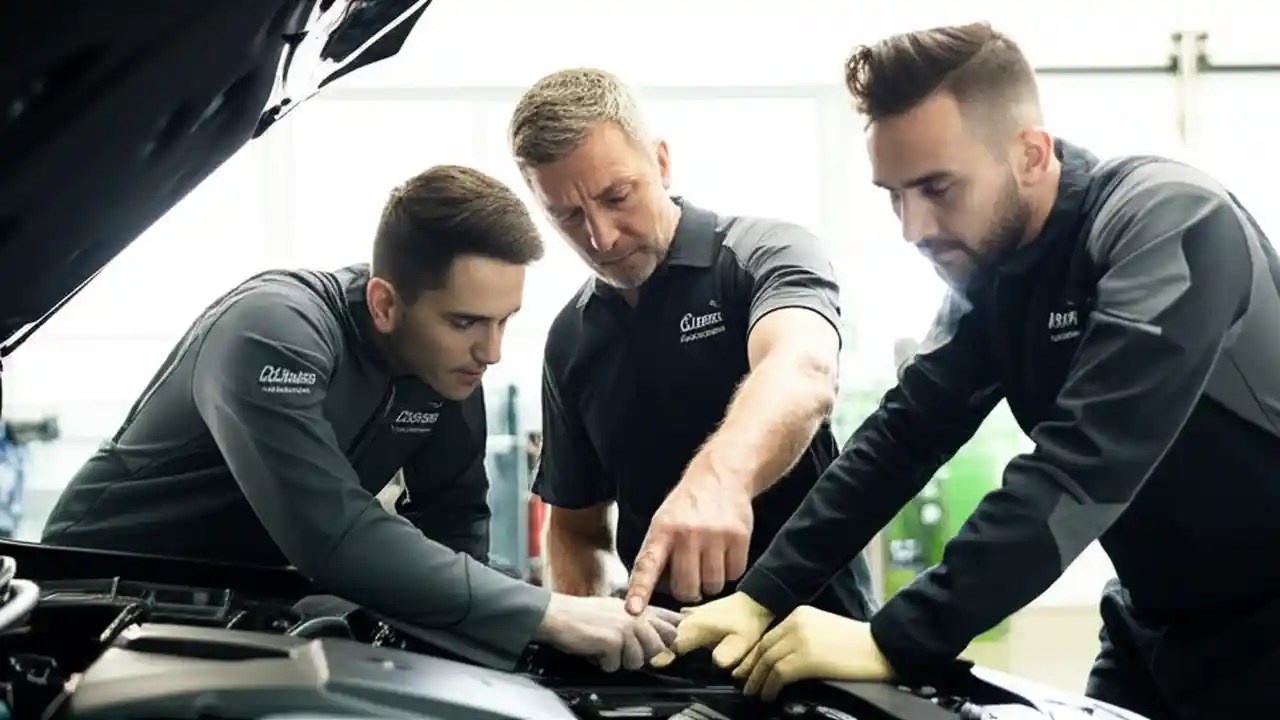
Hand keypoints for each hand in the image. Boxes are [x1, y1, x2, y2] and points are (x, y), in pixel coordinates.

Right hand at [535, 594, 681, 671]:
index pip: (672, 622)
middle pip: (659, 647)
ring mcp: (626, 628)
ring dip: (620, 661)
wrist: (558, 615)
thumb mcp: (617, 610)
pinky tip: (594, 650)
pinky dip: (602, 663)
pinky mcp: (613, 641)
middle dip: (643, 655)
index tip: (666, 645)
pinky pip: (615, 666)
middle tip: (623, 649)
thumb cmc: (584, 615)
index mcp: (640, 607)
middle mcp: (636, 616)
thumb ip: (639, 621)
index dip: (671, 637)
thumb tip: (659, 641)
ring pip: (638, 661)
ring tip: (605, 648)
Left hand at [625, 461, 753, 612]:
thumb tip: (652, 594)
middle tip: (690, 572)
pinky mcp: (739, 536)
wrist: (720, 474)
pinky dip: (730, 570)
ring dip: (711, 581)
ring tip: (709, 558)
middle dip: (688, 589)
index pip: (647, 565)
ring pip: (713, 586)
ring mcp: (714, 534)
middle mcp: (687, 533)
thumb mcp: (663, 522)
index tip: (632, 610)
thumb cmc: (687, 508)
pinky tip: (725, 551)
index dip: (639, 591)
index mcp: (662, 530)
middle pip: (686, 589)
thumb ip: (657, 554)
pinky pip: (734, 574)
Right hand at [649, 592, 771, 669]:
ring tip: (653, 648)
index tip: (654, 664)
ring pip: (664, 626)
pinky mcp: (693, 613)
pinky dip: (667, 628)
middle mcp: (686, 619)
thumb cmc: (749, 623)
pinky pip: (673, 622)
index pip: (668, 645)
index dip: (659, 656)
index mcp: (694, 627)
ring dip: (658, 636)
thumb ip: (726, 656)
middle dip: (653, 645)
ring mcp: (688, 614)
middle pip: (661, 634)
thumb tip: (713, 664)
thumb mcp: (742, 643)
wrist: (755, 600)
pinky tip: (666, 635)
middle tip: (648, 657)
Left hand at [734, 605, 891, 700]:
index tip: (748, 669)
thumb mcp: (823, 630)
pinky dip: (770, 687)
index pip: (769, 637)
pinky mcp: (805, 658)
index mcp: (799, 614)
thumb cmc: (857, 644)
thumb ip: (802, 637)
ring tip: (753, 694)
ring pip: (767, 662)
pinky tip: (769, 696)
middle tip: (744, 683)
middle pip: (764, 648)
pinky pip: (778, 674)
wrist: (880, 647)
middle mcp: (796, 622)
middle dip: (751, 668)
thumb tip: (783, 659)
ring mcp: (799, 639)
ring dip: (757, 681)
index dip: (755, 655)